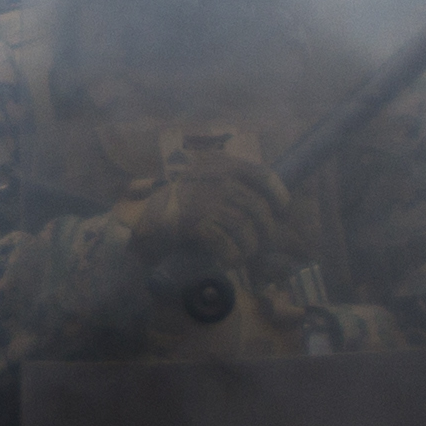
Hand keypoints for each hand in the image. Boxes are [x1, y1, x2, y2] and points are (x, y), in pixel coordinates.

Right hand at [125, 147, 289, 284]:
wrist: (143, 214)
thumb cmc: (180, 202)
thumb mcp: (206, 182)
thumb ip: (232, 186)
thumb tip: (270, 208)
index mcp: (222, 164)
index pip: (263, 174)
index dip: (278, 194)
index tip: (282, 210)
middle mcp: (217, 178)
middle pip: (257, 208)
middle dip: (265, 231)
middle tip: (261, 244)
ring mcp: (207, 199)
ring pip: (245, 228)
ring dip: (249, 247)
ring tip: (244, 256)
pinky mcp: (196, 221)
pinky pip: (227, 242)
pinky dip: (232, 255)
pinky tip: (230, 261)